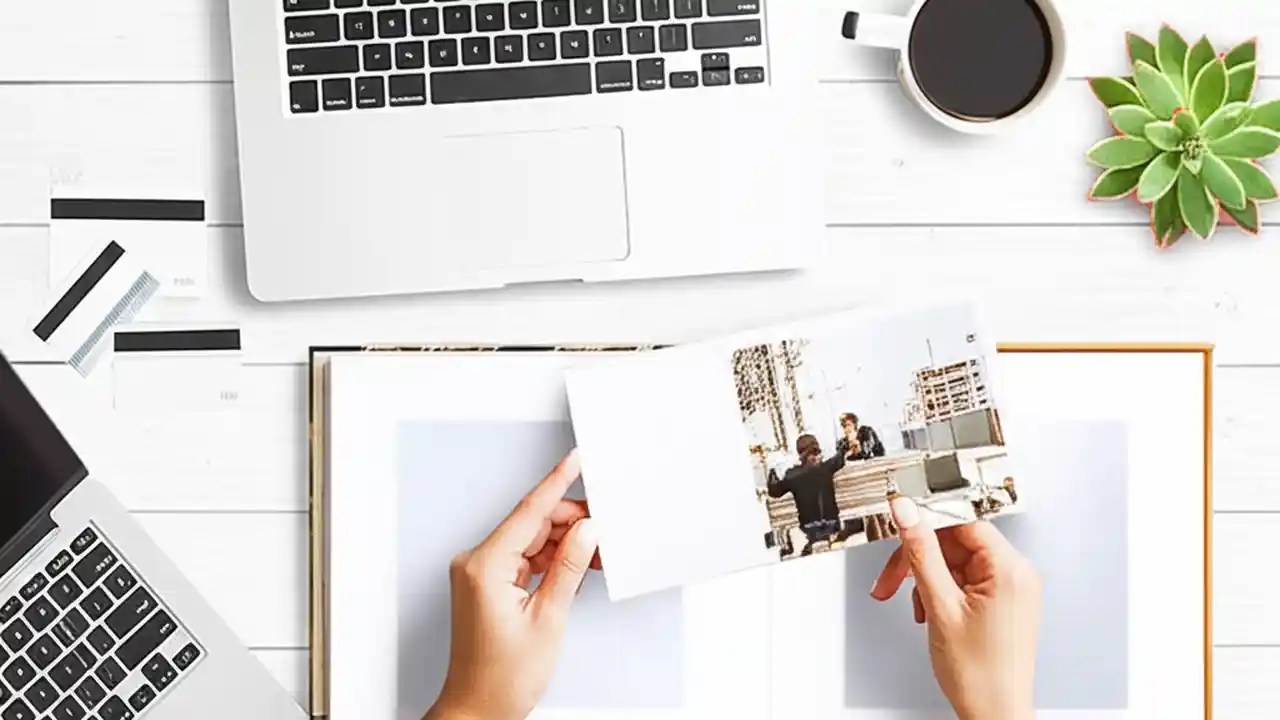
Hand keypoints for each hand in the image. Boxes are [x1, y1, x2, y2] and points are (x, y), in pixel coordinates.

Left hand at [426, 450, 600, 719]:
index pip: (529, 512)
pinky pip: (525, 559)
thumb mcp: (548, 619)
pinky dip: (552, 560)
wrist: (478, 709)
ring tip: (598, 553)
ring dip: (565, 543)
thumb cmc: (502, 677)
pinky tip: (577, 565)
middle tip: (606, 525)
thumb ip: (569, 568)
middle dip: (571, 522)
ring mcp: (481, 573)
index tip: (575, 460)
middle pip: (532, 524)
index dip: (557, 483)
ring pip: (531, 541)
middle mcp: (477, 563)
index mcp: (485, 565)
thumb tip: (586, 531)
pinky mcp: (489, 584)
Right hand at [869, 497, 1040, 719]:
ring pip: (956, 563)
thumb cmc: (980, 675)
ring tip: (915, 606)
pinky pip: (966, 581)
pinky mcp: (1003, 603)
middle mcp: (1017, 574)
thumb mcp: (940, 605)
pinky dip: (942, 592)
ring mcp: (1012, 590)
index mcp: (1010, 569)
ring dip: (927, 580)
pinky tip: (929, 611)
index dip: (926, 525)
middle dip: (920, 561)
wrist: (995, 714)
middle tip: (892, 579)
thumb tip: (908, 513)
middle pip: (956, 543)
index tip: (900, 526)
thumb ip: (921, 553)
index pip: (962, 522)